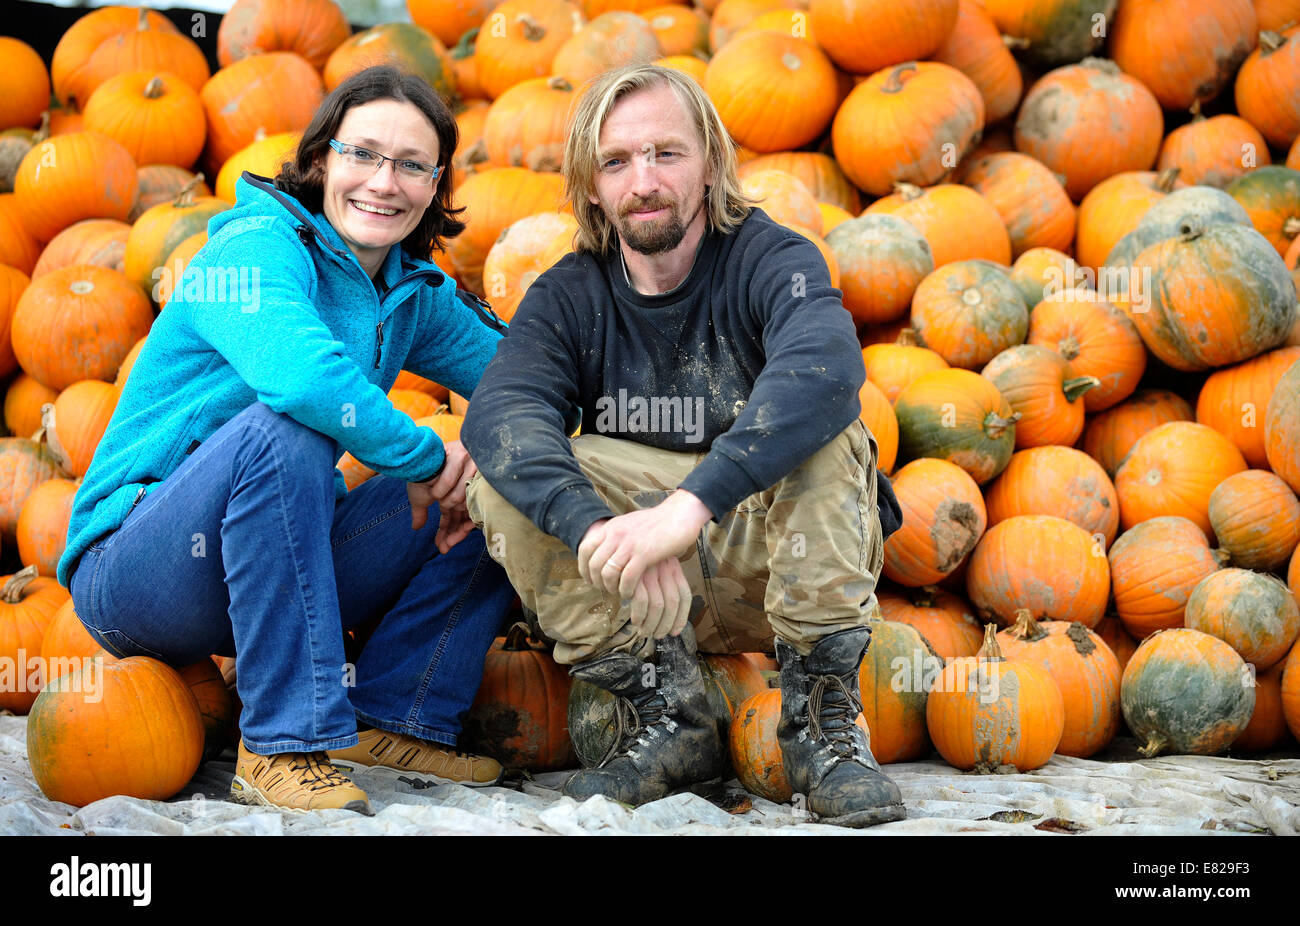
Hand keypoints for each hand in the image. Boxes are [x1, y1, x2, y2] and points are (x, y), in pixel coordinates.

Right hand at [407, 441, 478, 552]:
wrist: (417, 457)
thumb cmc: (419, 475)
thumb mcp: (419, 498)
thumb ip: (420, 513)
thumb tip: (416, 527)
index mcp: (458, 497)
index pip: (460, 521)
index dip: (452, 536)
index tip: (443, 548)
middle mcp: (468, 490)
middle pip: (466, 518)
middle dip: (452, 533)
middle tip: (442, 545)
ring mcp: (472, 476)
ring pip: (460, 502)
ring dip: (443, 500)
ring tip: (435, 492)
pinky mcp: (471, 462)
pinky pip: (458, 484)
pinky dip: (444, 486)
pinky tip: (437, 487)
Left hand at [576, 489, 712, 600]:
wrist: (680, 514)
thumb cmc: (657, 522)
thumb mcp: (629, 524)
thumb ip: (616, 536)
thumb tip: (605, 551)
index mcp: (611, 527)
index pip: (584, 548)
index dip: (583, 568)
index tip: (591, 580)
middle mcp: (616, 534)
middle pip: (594, 564)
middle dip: (597, 582)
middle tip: (606, 590)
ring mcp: (629, 544)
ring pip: (608, 573)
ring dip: (611, 588)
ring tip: (619, 592)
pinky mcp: (644, 554)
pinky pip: (627, 578)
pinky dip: (626, 590)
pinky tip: (630, 593)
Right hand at [628, 556, 693, 638]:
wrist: (622, 530)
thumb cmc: (636, 551)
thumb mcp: (653, 561)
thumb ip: (661, 581)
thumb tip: (667, 615)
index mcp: (672, 565)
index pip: (684, 595)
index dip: (681, 617)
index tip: (674, 632)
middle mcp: (664, 567)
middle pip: (673, 603)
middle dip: (665, 625)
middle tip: (656, 635)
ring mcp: (650, 570)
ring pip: (658, 605)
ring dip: (651, 624)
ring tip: (643, 632)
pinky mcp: (634, 572)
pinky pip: (641, 600)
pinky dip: (639, 614)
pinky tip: (632, 618)